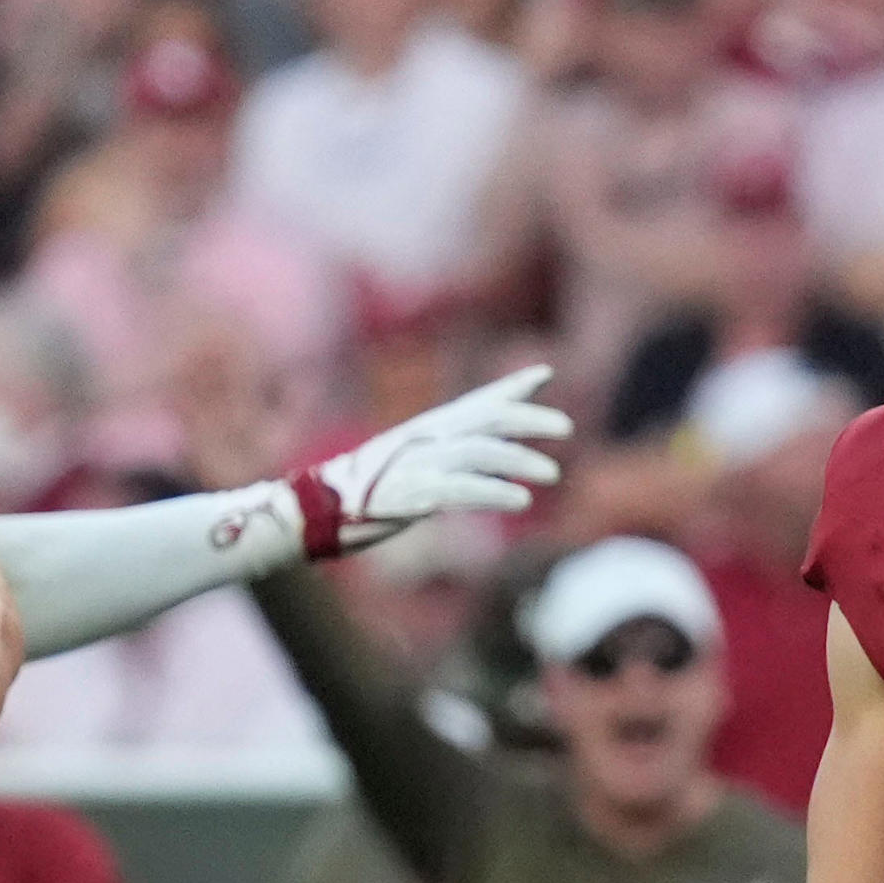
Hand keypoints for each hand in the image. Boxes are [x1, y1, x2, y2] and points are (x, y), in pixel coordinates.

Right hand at [296, 365, 571, 555]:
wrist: (317, 508)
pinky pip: (462, 490)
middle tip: (566, 428)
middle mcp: (427, 439)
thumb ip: (443, 458)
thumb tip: (478, 463)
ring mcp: (420, 464)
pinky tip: (520, 500)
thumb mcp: (407, 465)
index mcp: (427, 430)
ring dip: (520, 461)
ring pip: (481, 453)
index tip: (545, 374)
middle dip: (529, 420)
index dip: (512, 387)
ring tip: (553, 473)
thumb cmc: (362, 492)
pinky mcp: (413, 494)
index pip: (478, 402)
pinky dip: (493, 492)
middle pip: (488, 421)